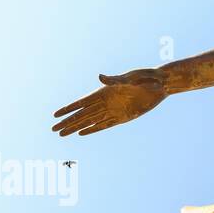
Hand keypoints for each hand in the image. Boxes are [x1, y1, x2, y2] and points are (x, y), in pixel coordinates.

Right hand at [52, 69, 166, 135]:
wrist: (160, 84)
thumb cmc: (146, 77)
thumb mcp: (130, 78)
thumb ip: (115, 80)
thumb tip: (100, 77)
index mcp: (104, 92)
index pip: (81, 103)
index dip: (68, 109)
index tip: (55, 115)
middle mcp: (106, 102)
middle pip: (82, 115)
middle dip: (67, 123)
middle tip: (53, 130)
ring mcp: (113, 111)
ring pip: (90, 122)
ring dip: (76, 128)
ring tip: (62, 134)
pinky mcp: (122, 118)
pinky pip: (104, 126)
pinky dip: (93, 130)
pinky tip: (82, 133)